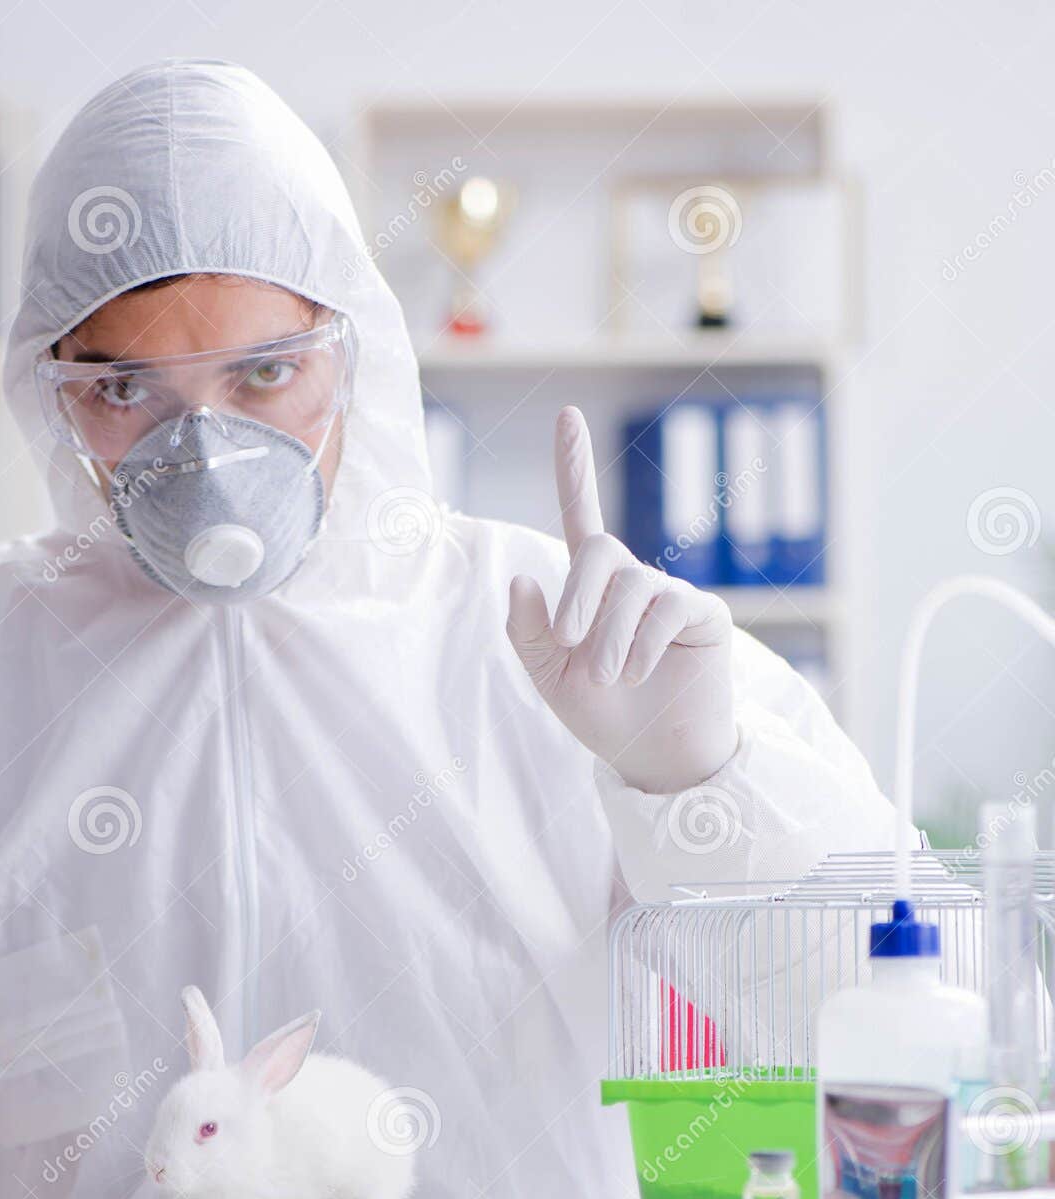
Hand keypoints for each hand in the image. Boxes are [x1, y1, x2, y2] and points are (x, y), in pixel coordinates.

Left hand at [507, 407, 737, 793]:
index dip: (574, 466)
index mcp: (590, 586)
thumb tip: (521, 579)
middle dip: (576, 597)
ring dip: (607, 639)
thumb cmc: (601, 714)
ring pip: (629, 585)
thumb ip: (528, 630)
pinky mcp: (704, 614)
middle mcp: (632, 578)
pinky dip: (641, 645)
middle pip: (598, 546)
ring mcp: (670, 593)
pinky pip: (666, 608)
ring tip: (608, 677)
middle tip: (570, 647)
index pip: (581, 513)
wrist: (651, 756)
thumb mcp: (548, 675)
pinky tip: (639, 673)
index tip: (568, 415)